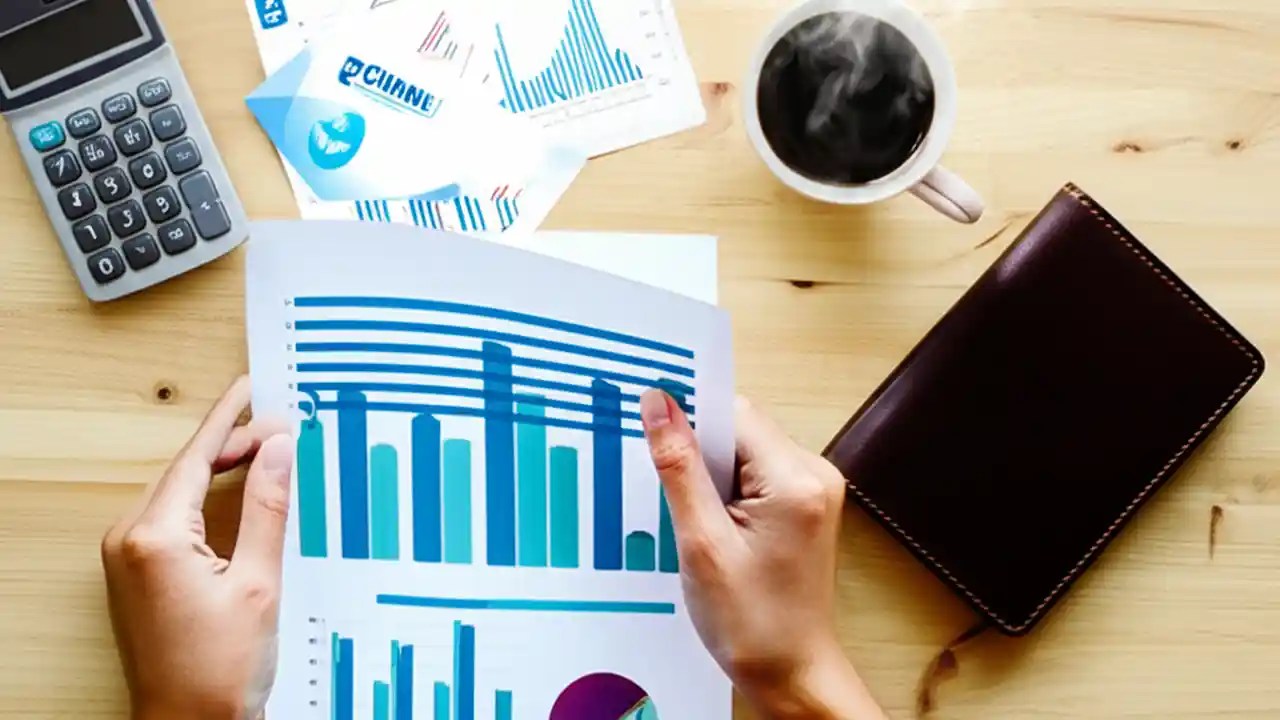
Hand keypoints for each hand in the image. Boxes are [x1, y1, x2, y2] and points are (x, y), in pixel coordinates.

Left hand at [101, 376, 293, 719]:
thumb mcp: (259, 583)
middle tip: (281, 425)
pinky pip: (174, 519)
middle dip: (232, 445)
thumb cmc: (219, 672)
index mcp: (154, 537)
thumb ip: (267, 507)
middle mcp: (129, 541)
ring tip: (266, 452)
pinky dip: (208, 501)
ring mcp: (128, 558)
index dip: (230, 419)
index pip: (197, 458)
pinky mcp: (137, 574)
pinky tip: (240, 495)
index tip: (253, 389)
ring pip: (181, 493)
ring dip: (221, 472)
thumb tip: (277, 448)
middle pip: (186, 471)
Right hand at [640, 391, 887, 719]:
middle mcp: (815, 473)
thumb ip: (679, 466)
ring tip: (702, 526)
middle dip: (700, 457)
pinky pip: (754, 473)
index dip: (690, 423)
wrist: (792, 673)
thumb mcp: (702, 543)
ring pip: (743, 450)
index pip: (733, 413)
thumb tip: (658, 403)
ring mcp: (813, 488)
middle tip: (682, 506)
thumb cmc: (753, 624)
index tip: (655, 444)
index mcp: (797, 480)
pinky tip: (715, 529)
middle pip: (740, 428)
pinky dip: (726, 491)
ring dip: (711, 476)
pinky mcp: (804, 503)